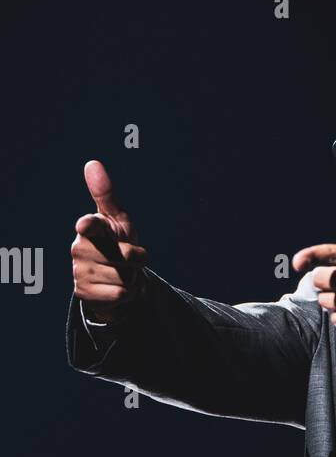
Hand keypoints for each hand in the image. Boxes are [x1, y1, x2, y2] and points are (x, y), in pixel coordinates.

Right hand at [71, 161, 147, 321]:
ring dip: (132, 278)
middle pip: (125, 257)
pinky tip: (117, 288)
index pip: (89, 225)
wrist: (113, 278)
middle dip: (135, 261)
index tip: (85, 225)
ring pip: (123, 277)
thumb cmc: (116, 242)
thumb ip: (106, 194)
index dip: (90, 225)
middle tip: (126, 260)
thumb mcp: (117, 219)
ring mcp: (79, 271)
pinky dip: (128, 293)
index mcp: (89, 228)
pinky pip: (120, 293)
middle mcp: (79, 249)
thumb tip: (92, 163)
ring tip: (122, 273)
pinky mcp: (83, 293)